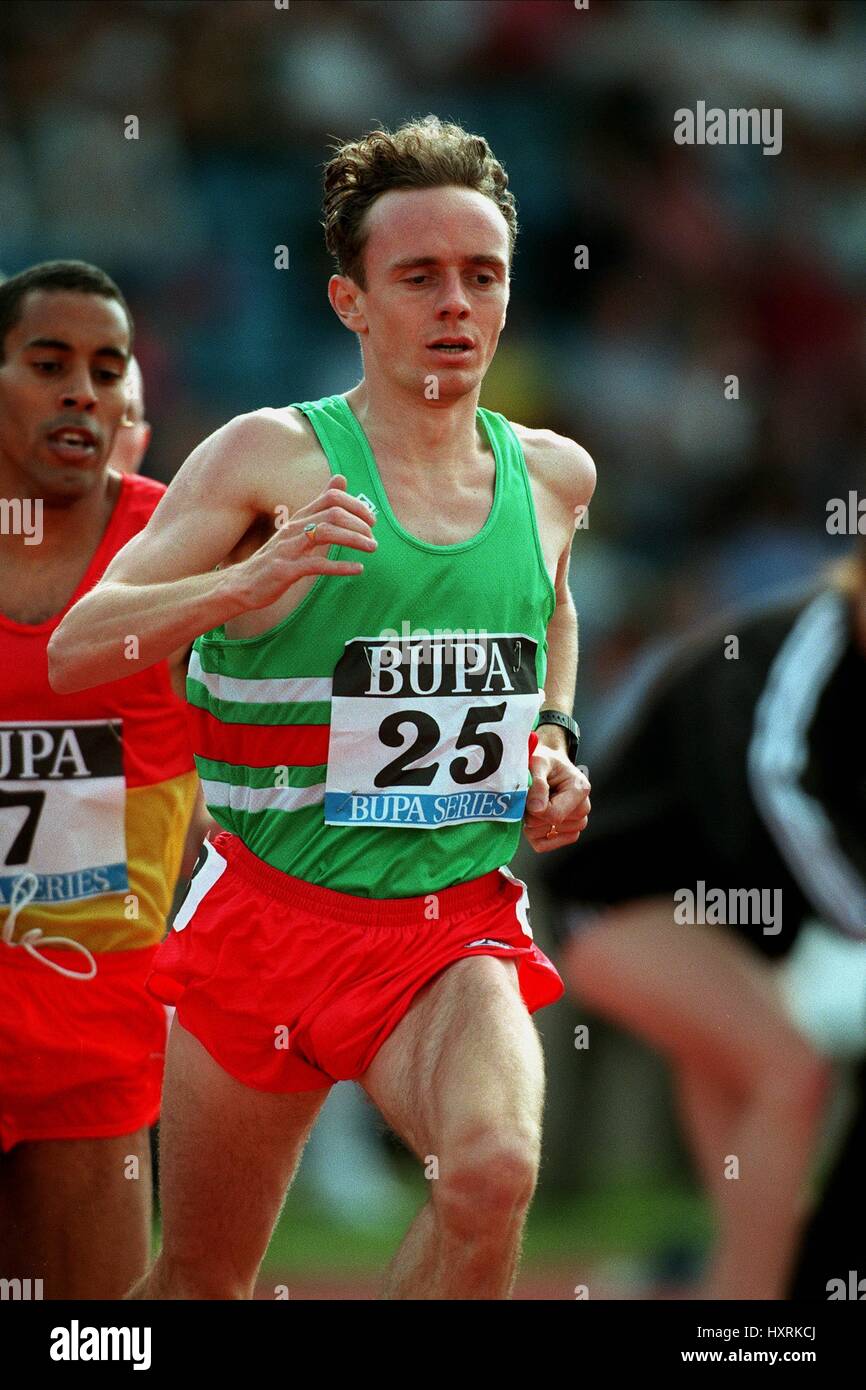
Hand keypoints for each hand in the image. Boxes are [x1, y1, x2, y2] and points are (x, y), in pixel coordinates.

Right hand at [235, 474, 376, 612]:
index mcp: (299, 518)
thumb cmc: (276, 558)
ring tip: (372, 548)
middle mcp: (294, 528)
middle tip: (373, 538)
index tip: (371, 520)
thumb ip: (320, 506)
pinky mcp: (286, 570)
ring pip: (326, 533)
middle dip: (359, 524)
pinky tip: (358, 569)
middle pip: (332, 514)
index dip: (355, 505)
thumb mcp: (297, 529)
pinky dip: (340, 566)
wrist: (242, 584)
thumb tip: (340, 478)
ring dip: (354, 540)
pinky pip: (316, 564)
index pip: (331, 498)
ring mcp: (289, 548)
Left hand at [523, 732, 590, 852]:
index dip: (534, 809)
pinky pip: (542, 845)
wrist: (549, 766)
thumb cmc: (545, 762)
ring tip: (535, 804)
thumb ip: (537, 783)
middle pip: (550, 825)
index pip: (554, 814)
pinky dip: (533, 835)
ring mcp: (577, 824)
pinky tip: (535, 818)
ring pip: (545, 836)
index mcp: (580, 789)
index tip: (528, 795)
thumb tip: (536, 808)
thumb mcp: (538, 762)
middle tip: (532, 797)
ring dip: (531, 824)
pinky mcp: (567, 835)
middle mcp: (583, 809)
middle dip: (532, 814)